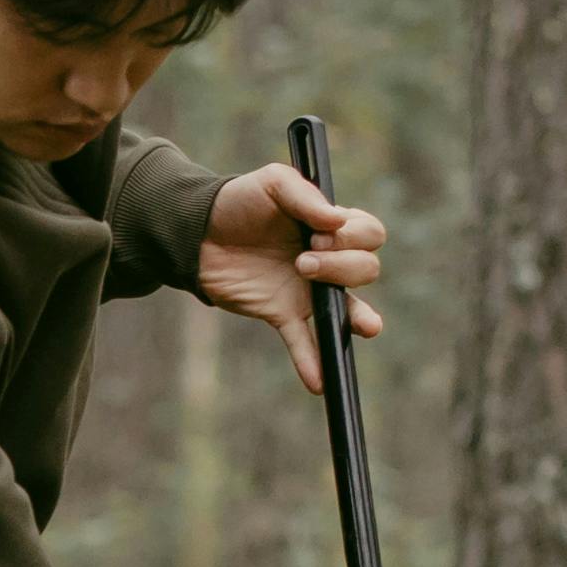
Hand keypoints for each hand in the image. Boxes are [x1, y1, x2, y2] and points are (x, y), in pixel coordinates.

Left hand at [195, 161, 387, 394]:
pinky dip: (311, 362)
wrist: (196, 232)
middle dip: (342, 266)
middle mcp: (328, 260)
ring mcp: (307, 290)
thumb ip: (304, 196)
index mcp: (330, 227)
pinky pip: (303, 342)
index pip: (370, 234)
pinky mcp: (282, 312)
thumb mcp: (272, 182)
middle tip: (301, 260)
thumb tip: (336, 221)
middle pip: (366, 270)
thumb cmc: (239, 201)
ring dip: (356, 316)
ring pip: (347, 310)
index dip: (352, 235)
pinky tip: (318, 383)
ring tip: (361, 324)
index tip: (318, 233)